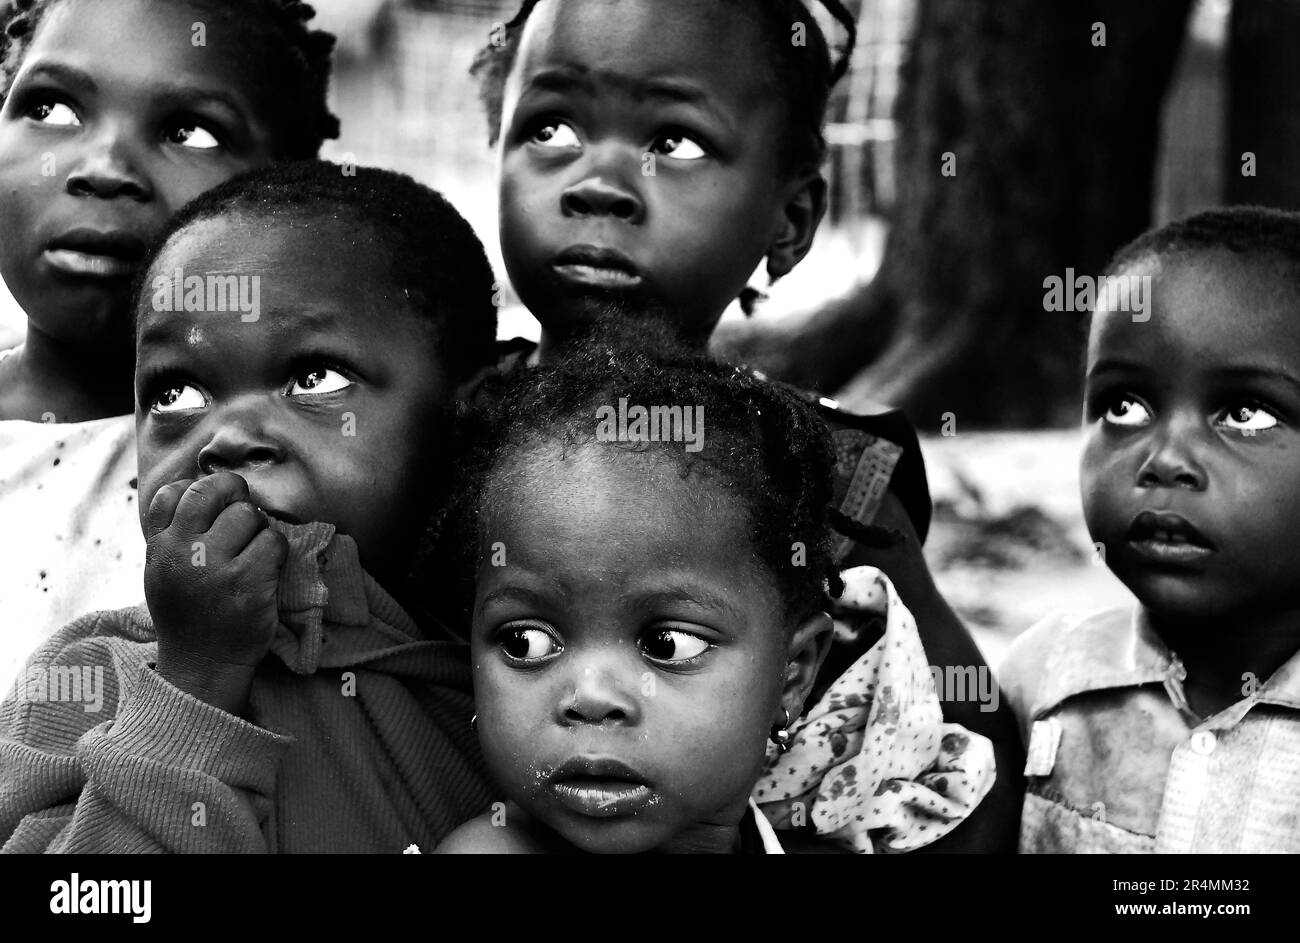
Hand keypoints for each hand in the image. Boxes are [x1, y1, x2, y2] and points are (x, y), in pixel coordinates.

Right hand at [144, 472, 288, 712]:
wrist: (203, 665)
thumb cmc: (191, 613)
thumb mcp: (164, 571)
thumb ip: (177, 533)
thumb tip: (206, 485)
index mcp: (159, 547)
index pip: (172, 492)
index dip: (200, 490)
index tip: (214, 509)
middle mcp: (182, 553)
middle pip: (213, 490)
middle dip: (235, 494)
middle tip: (244, 517)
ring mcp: (214, 567)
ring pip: (249, 515)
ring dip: (259, 530)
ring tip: (252, 555)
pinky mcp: (247, 582)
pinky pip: (274, 542)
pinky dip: (277, 553)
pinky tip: (266, 571)